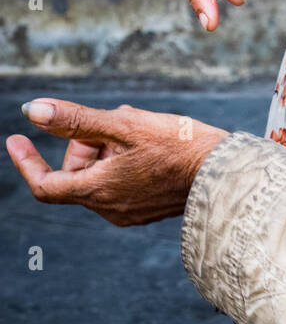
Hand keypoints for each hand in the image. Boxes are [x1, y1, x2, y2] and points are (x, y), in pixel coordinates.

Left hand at [6, 99, 228, 225]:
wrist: (226, 173)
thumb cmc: (179, 146)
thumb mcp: (124, 125)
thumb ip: (76, 119)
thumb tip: (33, 111)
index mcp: (98, 190)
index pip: (44, 183)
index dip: (26, 161)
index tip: (15, 139)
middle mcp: (109, 208)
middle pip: (78, 172)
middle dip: (88, 142)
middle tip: (118, 121)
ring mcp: (129, 212)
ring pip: (101, 175)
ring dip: (109, 149)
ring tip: (141, 129)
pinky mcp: (147, 209)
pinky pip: (121, 182)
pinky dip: (124, 161)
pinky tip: (152, 145)